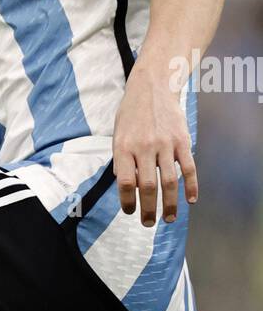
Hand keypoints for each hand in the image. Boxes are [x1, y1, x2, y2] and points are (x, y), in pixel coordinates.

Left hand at [112, 65, 196, 226]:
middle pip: (148, 186)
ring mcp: (165, 144)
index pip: (125, 182)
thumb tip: (125, 186)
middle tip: (148, 223)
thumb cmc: (132, 114)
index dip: (127, 201)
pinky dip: (191, 186)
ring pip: (169, 181)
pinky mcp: (182, 140)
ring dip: (170, 204)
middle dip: (148, 209)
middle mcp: (144, 147)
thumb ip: (121, 160)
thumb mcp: (118, 134)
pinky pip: (188, 168)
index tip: (129, 212)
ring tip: (169, 219)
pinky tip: (190, 200)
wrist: (153, 87)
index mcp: (124, 147)